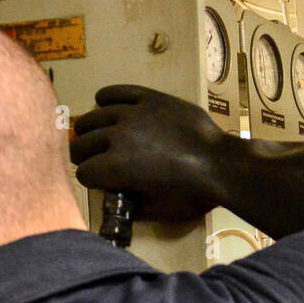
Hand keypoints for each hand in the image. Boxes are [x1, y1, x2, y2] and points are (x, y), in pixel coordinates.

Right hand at [71, 85, 231, 221]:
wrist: (221, 164)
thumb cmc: (192, 193)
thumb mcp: (159, 210)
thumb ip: (132, 204)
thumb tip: (120, 198)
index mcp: (116, 167)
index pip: (85, 172)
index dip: (89, 179)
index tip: (96, 180)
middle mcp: (117, 136)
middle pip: (83, 143)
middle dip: (82, 155)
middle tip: (89, 159)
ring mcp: (133, 113)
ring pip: (95, 116)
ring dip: (90, 128)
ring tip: (94, 134)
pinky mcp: (150, 98)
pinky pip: (118, 92)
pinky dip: (106, 97)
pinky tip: (103, 102)